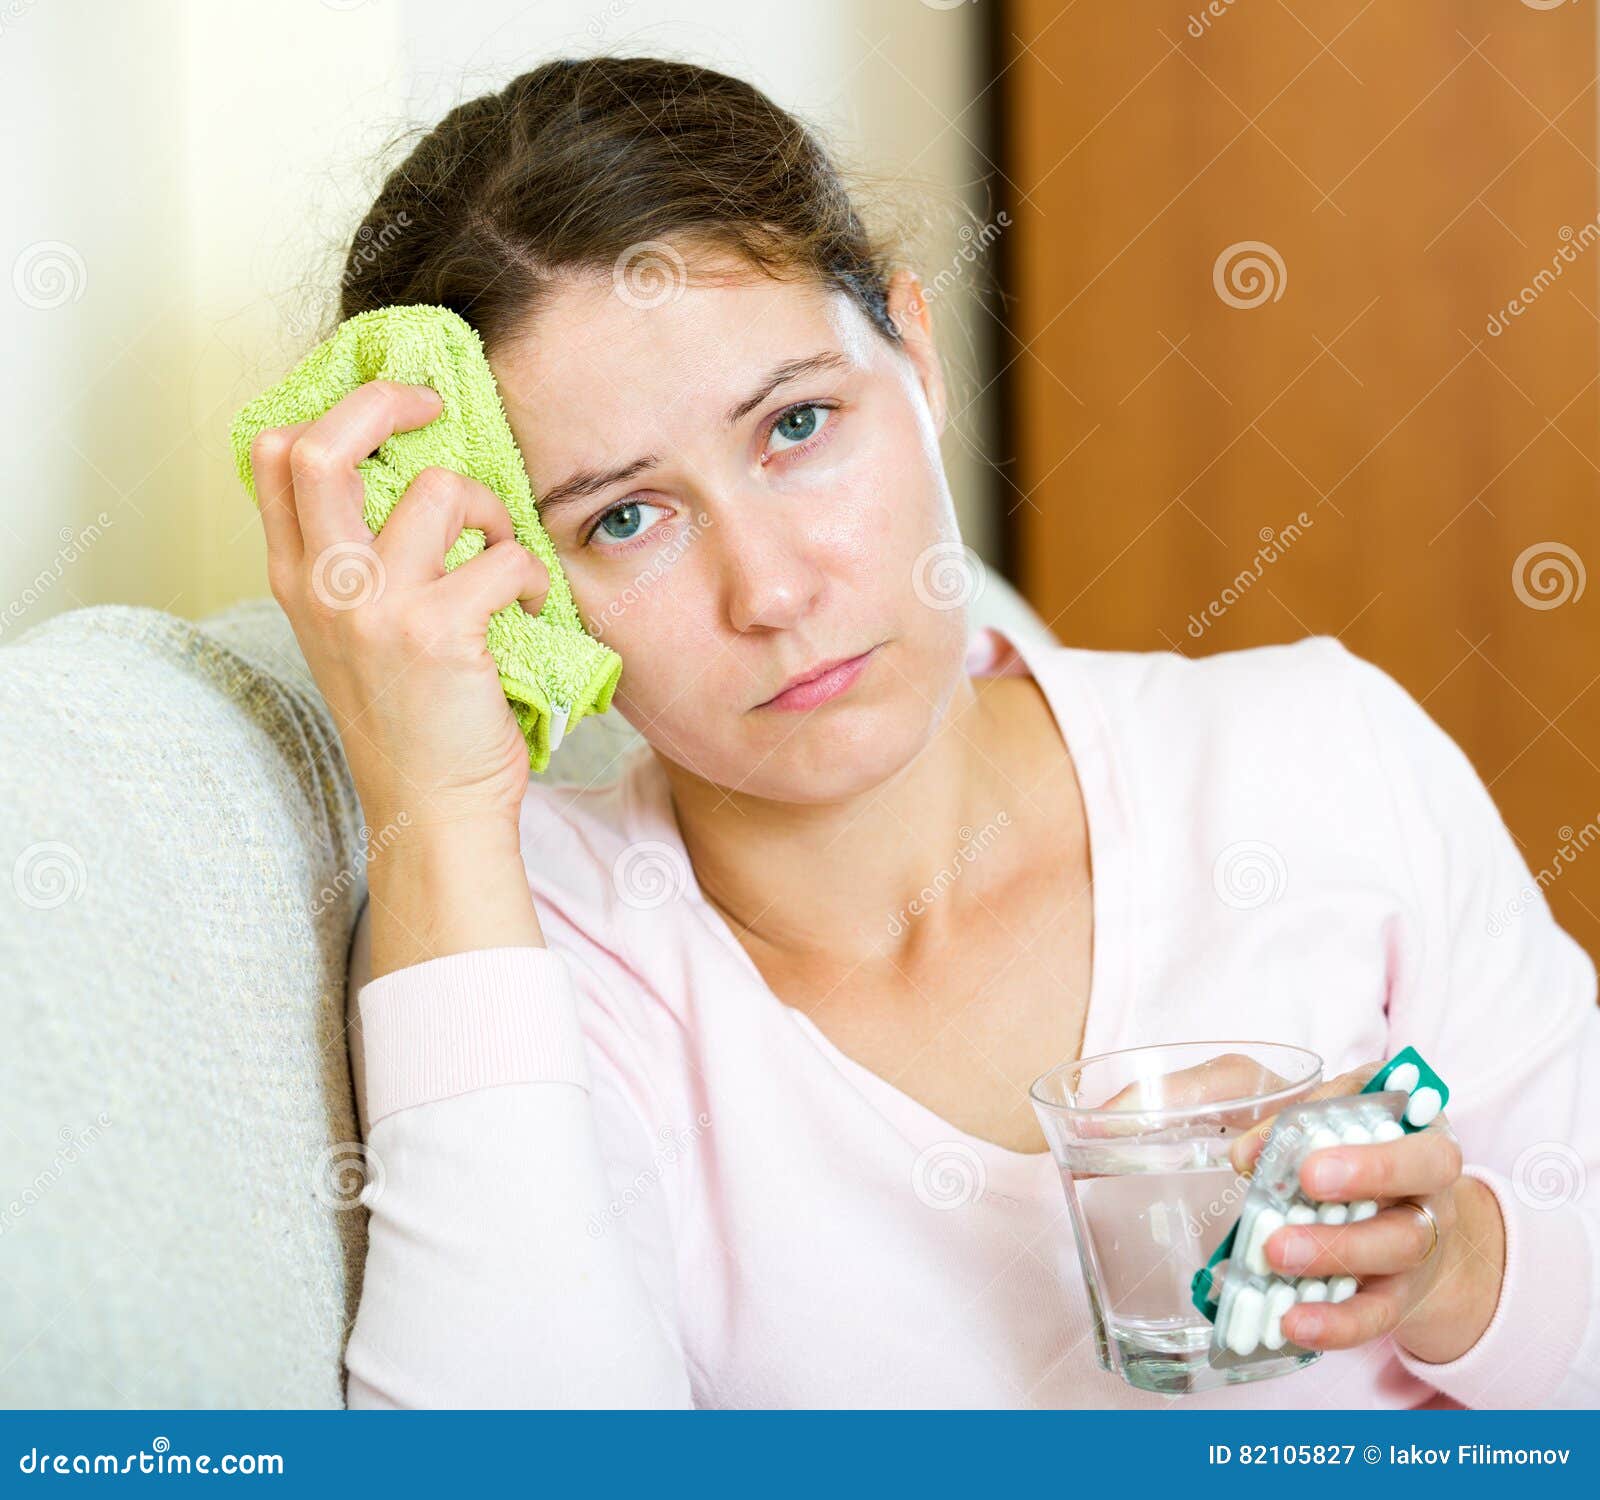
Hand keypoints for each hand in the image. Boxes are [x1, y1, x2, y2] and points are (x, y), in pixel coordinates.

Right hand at [249, 381, 549, 835]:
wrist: (430, 809)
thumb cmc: (407, 718)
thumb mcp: (350, 632)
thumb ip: (354, 560)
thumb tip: (407, 473)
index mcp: (295, 579)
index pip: (275, 456)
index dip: (335, 410)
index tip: (390, 413)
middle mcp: (323, 586)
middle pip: (324, 445)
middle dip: (388, 402)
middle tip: (436, 410)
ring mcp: (376, 608)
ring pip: (441, 489)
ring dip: (492, 510)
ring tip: (502, 553)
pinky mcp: (438, 633)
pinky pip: (504, 558)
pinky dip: (533, 576)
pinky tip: (532, 605)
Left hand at [1229, 1062, 1505, 1363]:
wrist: (1408, 1215)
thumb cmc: (1362, 1154)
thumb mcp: (1336, 1124)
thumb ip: (1293, 1127)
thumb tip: (1244, 1154)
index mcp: (1425, 1149)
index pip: (1421, 1155)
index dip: (1372, 1166)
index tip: (1310, 1171)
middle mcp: (1432, 1203)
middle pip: (1410, 1219)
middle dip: (1347, 1224)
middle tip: (1291, 1216)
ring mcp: (1419, 1255)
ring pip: (1393, 1259)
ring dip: (1330, 1258)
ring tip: (1275, 1256)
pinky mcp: (1399, 1298)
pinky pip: (1375, 1316)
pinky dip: (1335, 1323)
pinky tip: (1293, 1322)